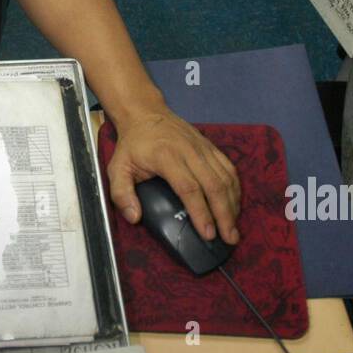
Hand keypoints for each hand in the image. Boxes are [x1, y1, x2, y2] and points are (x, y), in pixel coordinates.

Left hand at [106, 107, 240, 243]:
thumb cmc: (133, 145)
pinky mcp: (211, 147)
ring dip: (232, 205)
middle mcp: (190, 151)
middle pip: (214, 185)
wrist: (145, 114)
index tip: (207, 234)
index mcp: (167, 156)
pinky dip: (235, 189)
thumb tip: (134, 218)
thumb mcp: (117, 167)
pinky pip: (229, 169)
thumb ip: (121, 194)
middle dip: (224, 215)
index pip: (189, 188)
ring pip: (225, 178)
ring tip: (233, 228)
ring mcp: (203, 148)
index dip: (200, 212)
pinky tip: (234, 205)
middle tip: (229, 238)